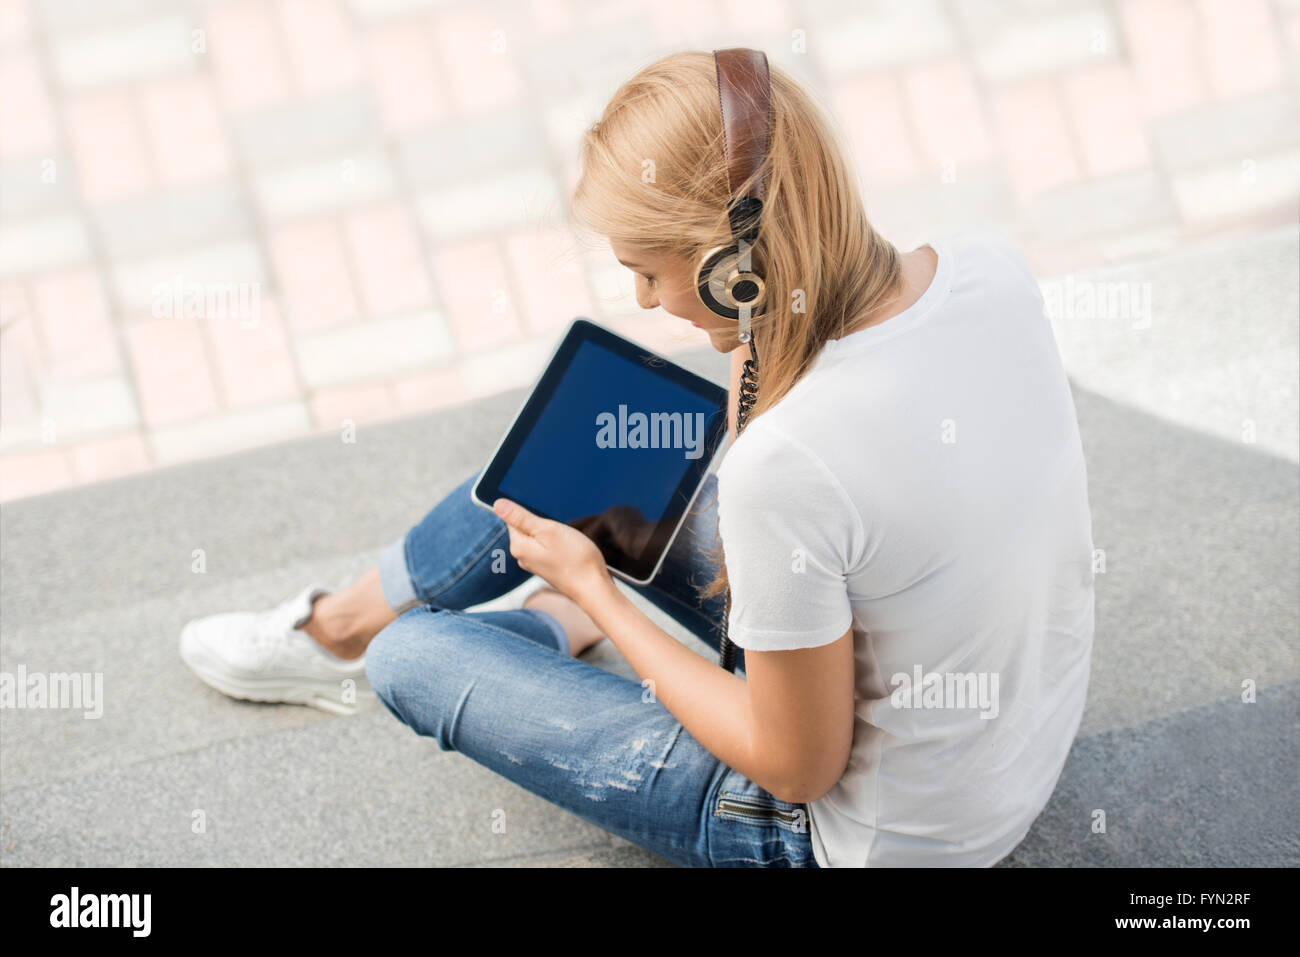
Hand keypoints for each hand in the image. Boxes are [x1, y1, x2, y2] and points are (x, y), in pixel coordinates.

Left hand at [493, 499, 611, 602]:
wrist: (593, 588)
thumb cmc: (575, 559)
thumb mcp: (547, 530)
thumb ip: (521, 517)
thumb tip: (498, 505)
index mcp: (519, 546)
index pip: (512, 518)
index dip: (531, 512)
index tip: (546, 519)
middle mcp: (522, 557)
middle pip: (526, 527)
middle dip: (542, 523)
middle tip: (560, 531)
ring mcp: (535, 564)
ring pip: (539, 537)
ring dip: (552, 534)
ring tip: (566, 541)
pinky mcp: (547, 567)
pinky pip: (547, 547)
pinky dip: (557, 544)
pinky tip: (569, 549)